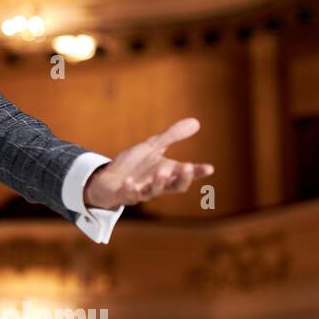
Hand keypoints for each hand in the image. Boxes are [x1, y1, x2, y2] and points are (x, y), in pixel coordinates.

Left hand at [83, 117, 214, 210]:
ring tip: (161, 170)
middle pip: (175, 187)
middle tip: (188, 167)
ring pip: (153, 192)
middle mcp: (157, 185)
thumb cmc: (134, 164)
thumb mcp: (153, 147)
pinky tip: (129, 181)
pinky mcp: (124, 195)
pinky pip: (129, 195)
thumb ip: (172, 136)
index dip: (198, 172)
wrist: (108, 178)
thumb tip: (196, 122)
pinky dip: (130, 189)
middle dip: (183, 178)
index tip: (209, 168)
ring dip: (159, 182)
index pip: (186, 174)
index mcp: (167, 173)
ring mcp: (141, 191)